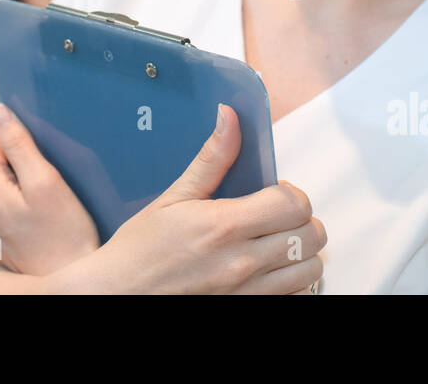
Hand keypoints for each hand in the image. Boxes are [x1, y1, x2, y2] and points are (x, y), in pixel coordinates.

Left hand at [0, 103, 100, 276]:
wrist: (72, 282)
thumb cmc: (66, 235)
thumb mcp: (46, 181)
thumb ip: (19, 145)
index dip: (16, 141)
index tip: (40, 154)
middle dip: (22, 163)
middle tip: (50, 179)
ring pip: (6, 187)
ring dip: (26, 185)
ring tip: (51, 200)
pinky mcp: (6, 241)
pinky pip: (12, 208)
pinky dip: (28, 205)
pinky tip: (47, 217)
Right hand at [53, 105, 324, 293]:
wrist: (116, 296)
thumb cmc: (139, 250)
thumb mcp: (172, 199)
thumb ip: (211, 159)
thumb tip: (230, 117)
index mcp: (224, 225)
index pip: (294, 204)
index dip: (291, 194)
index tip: (274, 193)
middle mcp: (241, 262)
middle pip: (311, 236)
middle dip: (301, 221)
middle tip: (278, 218)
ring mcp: (247, 293)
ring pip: (310, 270)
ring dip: (300, 254)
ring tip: (276, 245)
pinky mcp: (246, 309)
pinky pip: (294, 298)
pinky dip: (291, 284)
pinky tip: (269, 272)